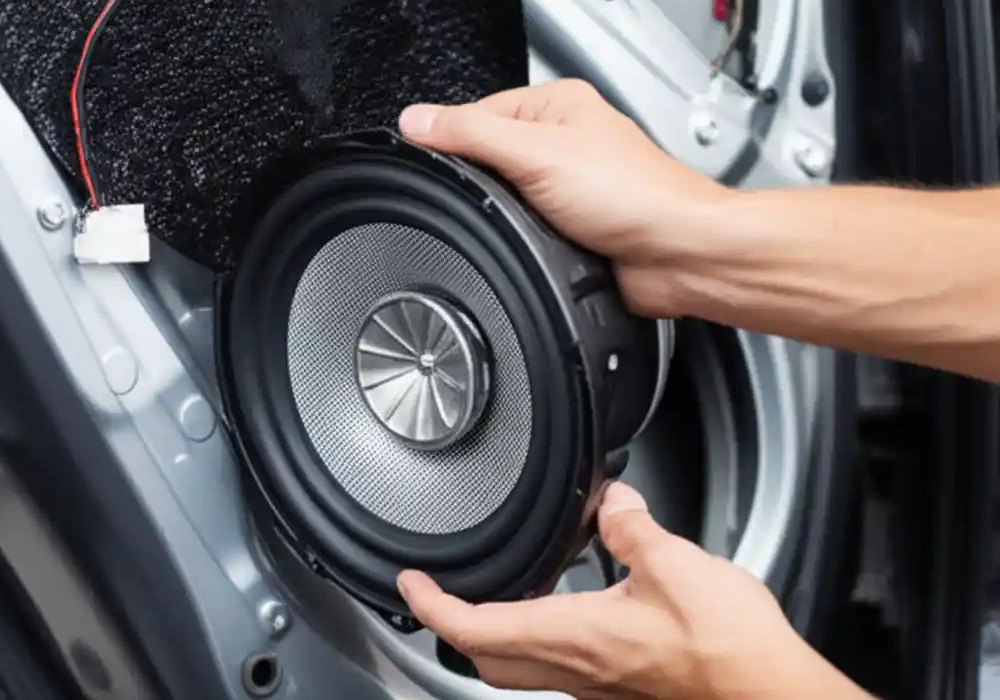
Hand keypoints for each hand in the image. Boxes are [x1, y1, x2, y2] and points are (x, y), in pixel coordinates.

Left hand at [397, 482, 870, 699]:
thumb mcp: (674, 563)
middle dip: (455, 626)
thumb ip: (632, 528)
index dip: (431, 604)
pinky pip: (562, 671)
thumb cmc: (727, 648)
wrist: (771, 694)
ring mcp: (599, 688)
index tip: (410, 583)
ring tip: (498, 595)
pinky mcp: (623, 691)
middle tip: (442, 594)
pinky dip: (542, 642)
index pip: (473, 627)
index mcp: (573, 636)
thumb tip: (613, 501)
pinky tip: (570, 613)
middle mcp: (576, 671)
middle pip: (486, 659)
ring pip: (521, 670)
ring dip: (496, 636)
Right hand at [399, 80, 729, 318]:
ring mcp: (568, 184)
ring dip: (508, 220)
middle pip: (489, 159)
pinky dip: (524, 243)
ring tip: (529, 225)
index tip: (439, 164)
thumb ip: (471, 135)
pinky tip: (538, 246)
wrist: (679, 256)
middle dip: (485, 187)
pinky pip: (526, 232)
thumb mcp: (537, 154)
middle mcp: (565, 140)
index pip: (477, 113)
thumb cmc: (635, 197)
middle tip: (499, 201)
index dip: (455, 141)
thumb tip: (417, 120)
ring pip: (507, 201)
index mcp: (558, 105)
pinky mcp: (572, 225)